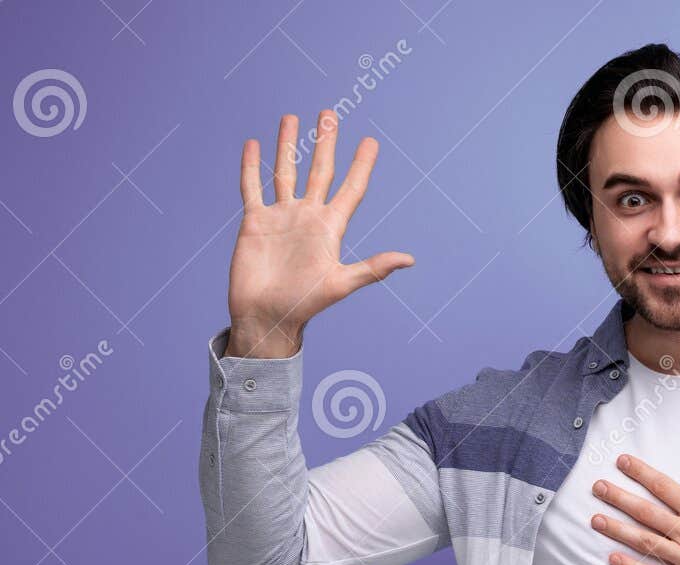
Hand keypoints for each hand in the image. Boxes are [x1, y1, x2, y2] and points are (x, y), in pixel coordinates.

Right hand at [225, 110, 412, 358]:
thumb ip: (373, 268)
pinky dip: (252, 166)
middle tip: (329, 113)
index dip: (361, 165)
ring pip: (286, 171)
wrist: (268, 317)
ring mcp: (281, 217)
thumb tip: (410, 259)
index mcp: (331, 227)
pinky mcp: (255, 222)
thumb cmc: (306, 305)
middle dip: (325, 142)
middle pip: (319, 170)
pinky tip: (254, 144)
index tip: (371, 141)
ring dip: (289, 145)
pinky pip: (253, 187)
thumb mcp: (342, 284)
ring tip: (292, 117)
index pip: (351, 188)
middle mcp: (308, 216)